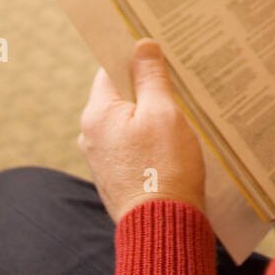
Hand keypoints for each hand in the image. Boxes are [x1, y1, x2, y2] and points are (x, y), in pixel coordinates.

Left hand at [78, 39, 205, 222]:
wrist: (163, 228)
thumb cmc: (164, 169)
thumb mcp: (164, 114)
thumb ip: (151, 77)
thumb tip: (142, 46)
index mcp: (97, 114)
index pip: (110, 70)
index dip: (135, 58)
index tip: (160, 53)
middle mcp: (91, 135)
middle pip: (120, 96)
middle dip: (148, 89)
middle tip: (178, 83)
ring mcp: (102, 159)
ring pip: (128, 122)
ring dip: (151, 116)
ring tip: (182, 114)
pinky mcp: (117, 177)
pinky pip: (132, 145)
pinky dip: (150, 140)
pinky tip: (174, 143)